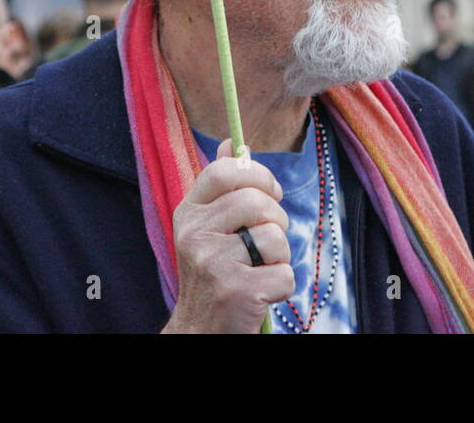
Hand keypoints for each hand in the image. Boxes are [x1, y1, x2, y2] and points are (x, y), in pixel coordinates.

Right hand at [161, 138, 293, 332]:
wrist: (201, 330)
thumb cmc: (213, 273)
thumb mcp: (206, 226)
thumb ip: (221, 186)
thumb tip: (233, 142)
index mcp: (189, 212)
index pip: (224, 171)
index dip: (257, 176)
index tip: (270, 193)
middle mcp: (195, 234)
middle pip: (256, 201)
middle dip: (275, 220)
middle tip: (267, 241)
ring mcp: (214, 263)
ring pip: (274, 237)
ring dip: (280, 256)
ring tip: (261, 268)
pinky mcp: (237, 291)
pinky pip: (285, 273)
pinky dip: (283, 285)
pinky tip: (262, 292)